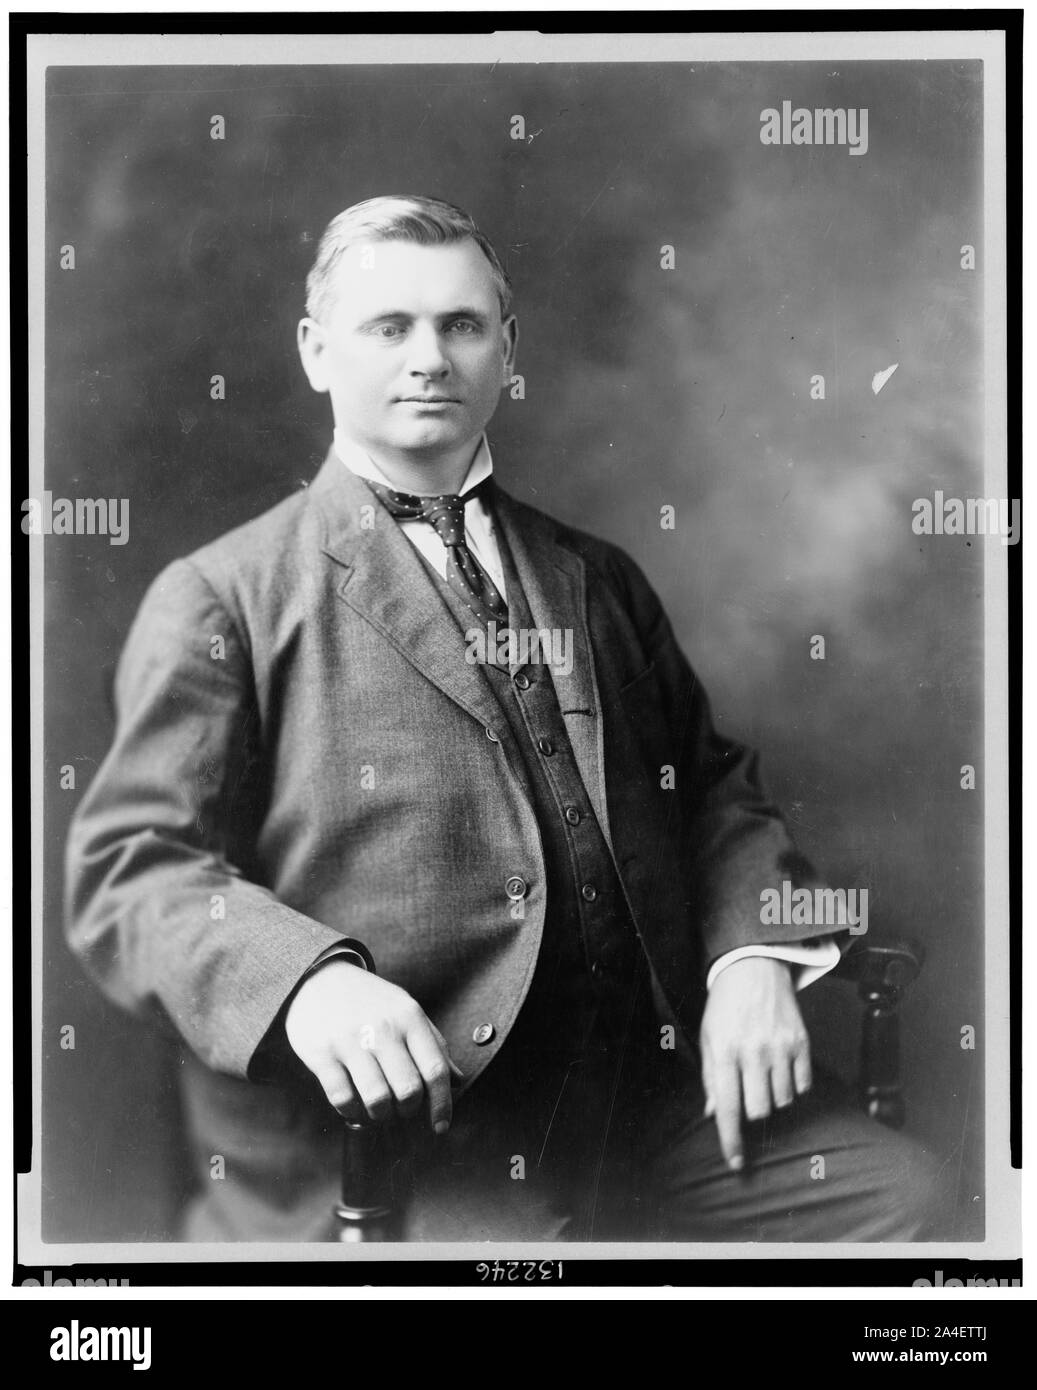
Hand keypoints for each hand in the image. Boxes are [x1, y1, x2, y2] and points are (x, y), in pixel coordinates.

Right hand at [285, 960, 462, 1132]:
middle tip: (402, 1110)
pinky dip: (351, 1112)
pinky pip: (342, 1098)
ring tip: (378, 1110)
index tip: (441, 1127)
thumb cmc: (371, 1002)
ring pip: (376, 1099)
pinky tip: (354, 1105)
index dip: (442, 1105)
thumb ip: (433, 1045)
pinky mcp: (320, 1053)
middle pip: (408, 1090)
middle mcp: (382, 1027)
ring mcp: (349, 1040)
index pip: (435, 1069)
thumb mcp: (406, 1011)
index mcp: (409, 1017)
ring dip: (380, 1116)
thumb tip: (457, 1081)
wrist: (320, 977)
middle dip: (408, 1111)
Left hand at [698, 956, 811, 1171]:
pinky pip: (802, 1085)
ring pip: (782, 1100)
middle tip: (747, 1090)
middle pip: (759, 1110)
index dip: (731, 1140)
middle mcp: (753, 1051)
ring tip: (762, 1073)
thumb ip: (711, 1078)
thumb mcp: (708, 1038)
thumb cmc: (725, 1007)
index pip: (728, 1108)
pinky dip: (792, 1084)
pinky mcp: (802, 1042)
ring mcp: (780, 1046)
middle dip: (752, 1110)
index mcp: (724, 1051)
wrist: (753, 969)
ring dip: (772, 1096)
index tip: (736, 1162)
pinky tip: (781, 1066)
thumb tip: (715, 1115)